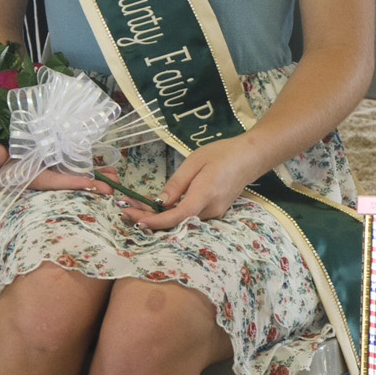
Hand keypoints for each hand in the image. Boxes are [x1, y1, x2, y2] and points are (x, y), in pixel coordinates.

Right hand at [0, 142, 119, 197]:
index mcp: (28, 180)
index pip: (52, 183)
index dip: (72, 183)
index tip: (92, 184)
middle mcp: (42, 179)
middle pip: (70, 185)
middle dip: (92, 187)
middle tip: (113, 187)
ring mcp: (50, 173)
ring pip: (76, 176)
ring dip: (96, 177)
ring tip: (116, 177)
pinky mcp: (55, 165)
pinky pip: (76, 167)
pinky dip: (92, 168)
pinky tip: (108, 167)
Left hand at [139, 135, 260, 228]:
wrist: (250, 157)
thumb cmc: (223, 153)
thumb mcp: (195, 161)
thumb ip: (177, 183)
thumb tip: (159, 202)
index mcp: (205, 195)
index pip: (176, 216)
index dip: (154, 221)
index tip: (135, 219)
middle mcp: (210, 210)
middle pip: (175, 221)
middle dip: (149, 218)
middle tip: (125, 209)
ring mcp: (213, 213)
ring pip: (181, 220)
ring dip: (158, 216)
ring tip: (135, 206)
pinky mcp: (213, 211)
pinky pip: (188, 216)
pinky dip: (171, 213)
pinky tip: (156, 205)